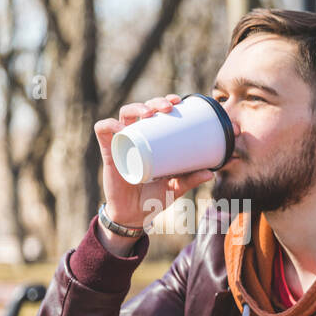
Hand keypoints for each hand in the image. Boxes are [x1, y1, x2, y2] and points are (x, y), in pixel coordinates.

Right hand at [93, 95, 217, 230]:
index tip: (180, 100)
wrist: (134, 215)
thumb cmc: (154, 197)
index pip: (156, 113)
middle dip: (155, 102)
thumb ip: (191, 179)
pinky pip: (103, 132)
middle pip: (142, 109)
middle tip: (169, 107)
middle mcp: (136, 137)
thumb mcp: (176, 187)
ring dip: (135, 108)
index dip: (165, 101)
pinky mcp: (109, 153)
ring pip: (124, 115)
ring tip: (149, 112)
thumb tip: (212, 172)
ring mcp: (122, 143)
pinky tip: (120, 125)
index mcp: (152, 139)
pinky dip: (109, 125)